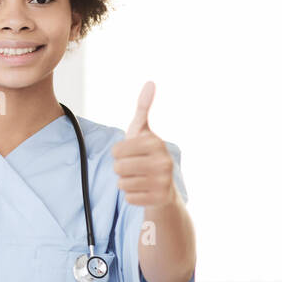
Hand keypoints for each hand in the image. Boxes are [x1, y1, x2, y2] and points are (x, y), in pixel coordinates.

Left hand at [111, 81, 176, 207]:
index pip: (116, 150)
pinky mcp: (159, 199)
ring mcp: (164, 182)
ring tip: (139, 179)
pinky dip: (132, 196)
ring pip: (122, 183)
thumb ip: (143, 107)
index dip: (118, 154)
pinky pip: (128, 198)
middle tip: (134, 168)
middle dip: (121, 169)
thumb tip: (150, 82)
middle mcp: (164, 161)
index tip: (131, 154)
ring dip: (126, 183)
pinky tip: (143, 191)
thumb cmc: (147, 155)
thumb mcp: (142, 131)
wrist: (164, 188)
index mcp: (156, 143)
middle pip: (118, 167)